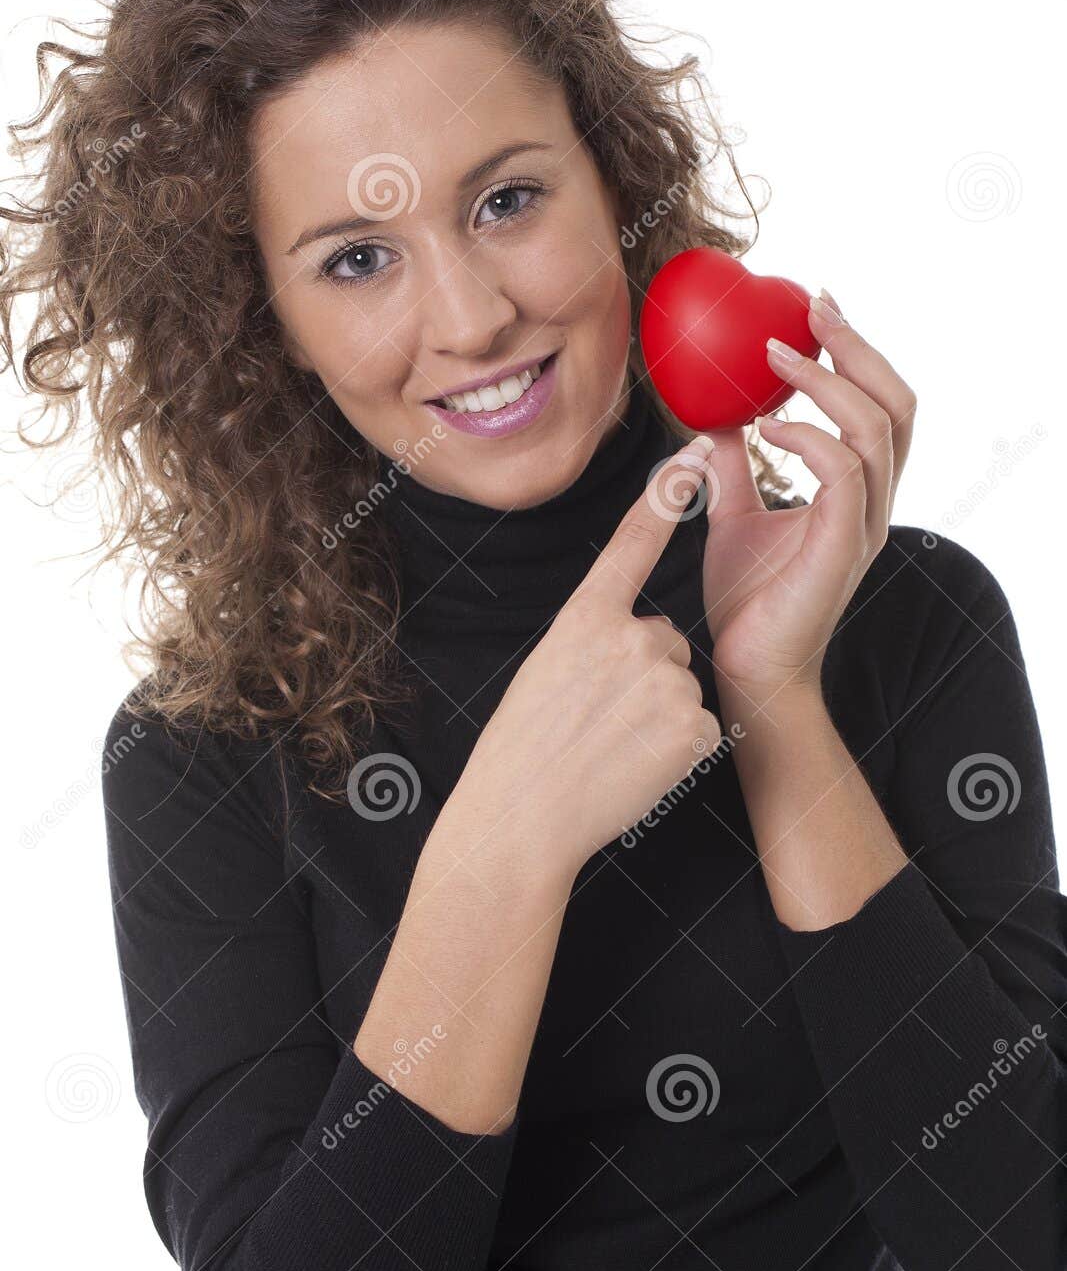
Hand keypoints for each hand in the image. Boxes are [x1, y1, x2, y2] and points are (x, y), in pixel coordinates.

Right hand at [452, 438, 721, 877]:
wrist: (523, 819)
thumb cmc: (524, 750)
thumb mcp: (548, 670)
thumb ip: (600, 639)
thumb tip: (653, 638)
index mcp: (584, 618)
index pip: (634, 541)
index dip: (667, 493)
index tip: (697, 451)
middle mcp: (631, 638)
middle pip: (664, 640)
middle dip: (643, 676)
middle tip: (597, 719)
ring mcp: (667, 682)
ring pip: (680, 687)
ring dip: (657, 716)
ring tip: (611, 748)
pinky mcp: (694, 728)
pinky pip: (697, 730)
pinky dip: (674, 752)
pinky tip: (635, 768)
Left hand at [701, 290, 916, 706]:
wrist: (748, 669)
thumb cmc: (747, 601)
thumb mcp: (733, 516)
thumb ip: (734, 467)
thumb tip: (714, 420)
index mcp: (857, 493)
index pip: (880, 406)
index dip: (857, 352)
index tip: (815, 308)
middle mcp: (874, 504)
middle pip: (897, 405)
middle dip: (858, 347)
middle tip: (813, 306)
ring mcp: (864, 526)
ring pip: (876, 429)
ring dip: (827, 382)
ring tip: (776, 357)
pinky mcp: (842, 547)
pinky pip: (845, 473)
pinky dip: (810, 438)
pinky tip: (769, 428)